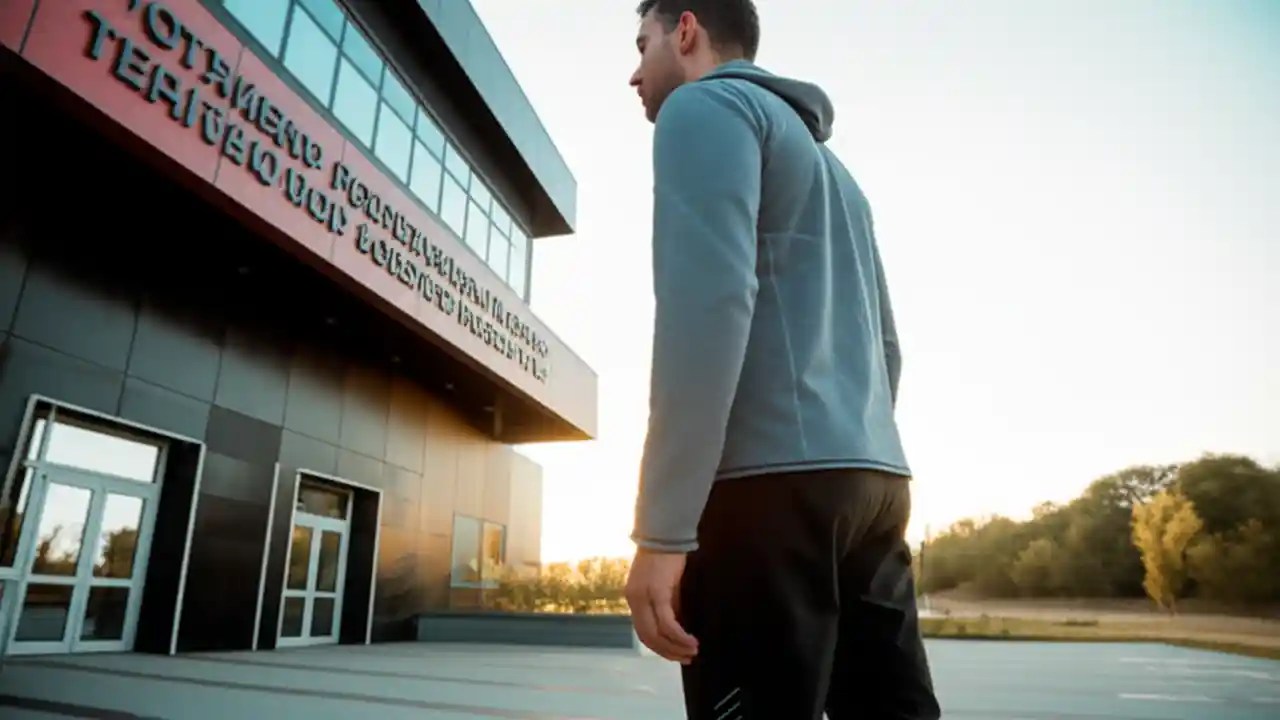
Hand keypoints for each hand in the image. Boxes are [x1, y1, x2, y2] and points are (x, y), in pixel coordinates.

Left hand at [626, 548, 698, 663]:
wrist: (665, 533)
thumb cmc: (666, 555)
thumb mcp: (665, 585)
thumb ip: (669, 605)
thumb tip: (678, 626)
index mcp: (633, 598)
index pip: (642, 632)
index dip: (659, 647)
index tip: (676, 655)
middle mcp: (634, 600)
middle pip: (647, 637)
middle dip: (668, 652)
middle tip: (686, 658)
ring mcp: (644, 598)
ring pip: (657, 634)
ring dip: (675, 647)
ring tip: (692, 651)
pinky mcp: (658, 593)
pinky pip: (668, 623)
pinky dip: (679, 636)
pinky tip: (691, 641)